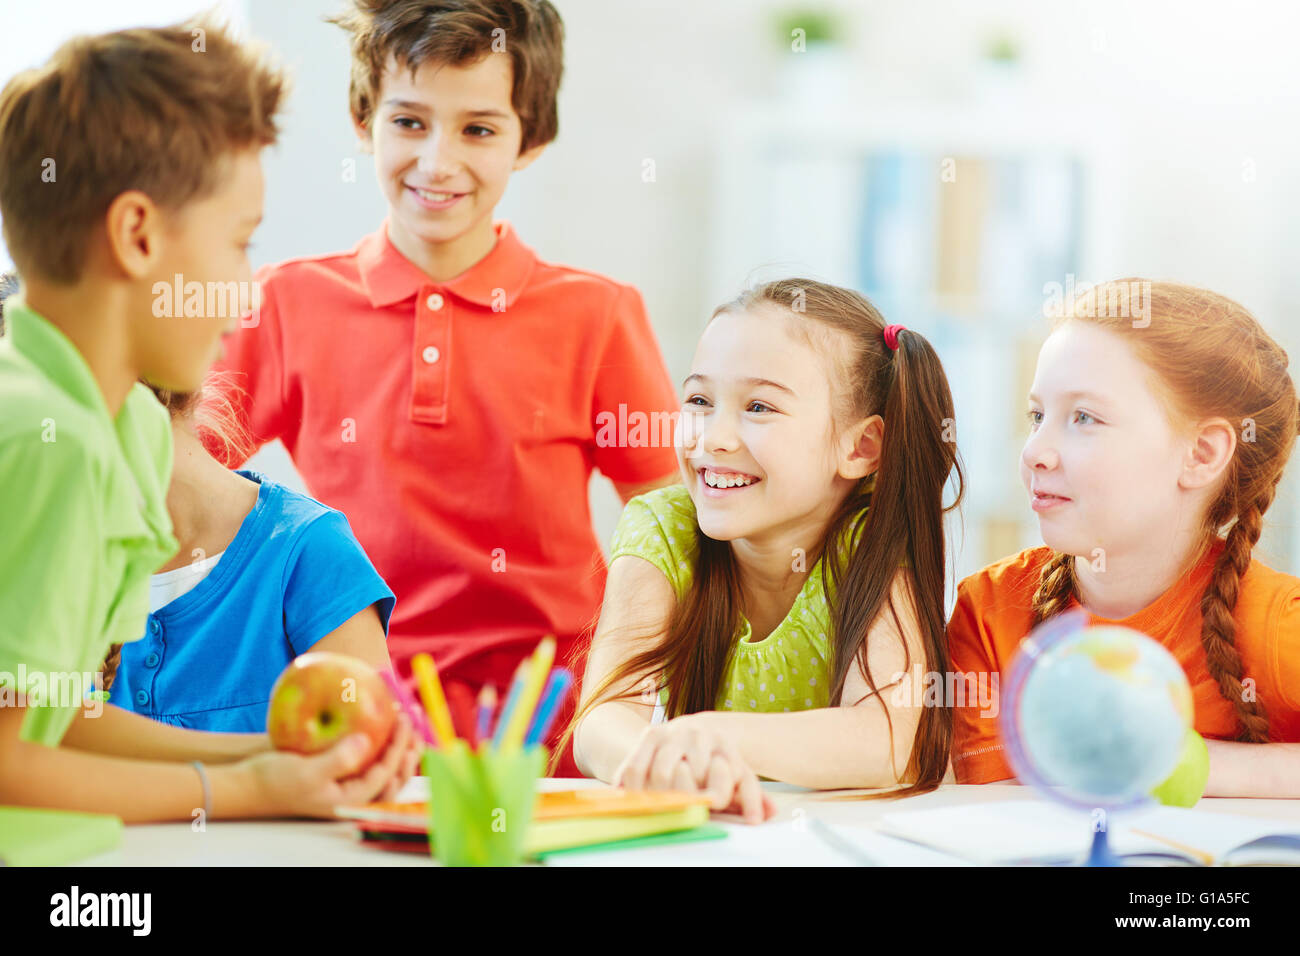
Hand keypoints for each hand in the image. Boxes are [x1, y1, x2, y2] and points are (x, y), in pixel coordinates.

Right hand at [243, 712, 414, 817]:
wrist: (249, 783)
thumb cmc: (275, 781)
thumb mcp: (307, 772)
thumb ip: (337, 760)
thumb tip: (364, 741)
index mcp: (352, 799)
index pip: (386, 774)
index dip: (400, 748)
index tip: (404, 721)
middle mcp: (353, 792)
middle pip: (393, 774)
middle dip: (408, 750)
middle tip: (414, 722)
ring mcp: (347, 779)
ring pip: (383, 764)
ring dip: (396, 744)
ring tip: (403, 718)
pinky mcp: (338, 766)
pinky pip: (365, 753)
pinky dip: (376, 737)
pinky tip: (377, 715)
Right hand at [612, 714, 775, 823]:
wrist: (698, 729)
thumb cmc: (718, 762)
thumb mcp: (740, 777)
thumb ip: (752, 798)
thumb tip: (757, 819)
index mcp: (724, 747)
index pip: (721, 774)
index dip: (716, 794)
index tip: (712, 802)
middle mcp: (698, 736)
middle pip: (686, 778)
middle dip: (686, 799)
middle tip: (685, 806)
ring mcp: (672, 734)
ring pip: (660, 774)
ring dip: (661, 795)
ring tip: (666, 802)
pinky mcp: (650, 734)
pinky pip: (636, 767)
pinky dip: (635, 787)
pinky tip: (642, 795)